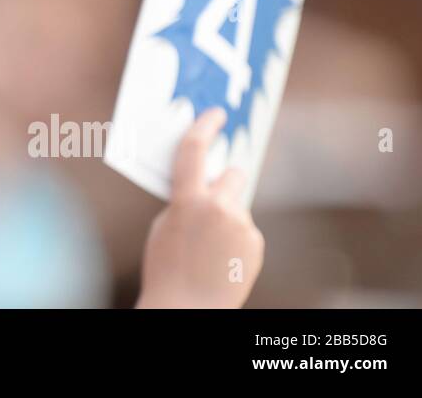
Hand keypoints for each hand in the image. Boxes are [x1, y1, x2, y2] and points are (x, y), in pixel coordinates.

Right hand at [136, 108, 264, 307]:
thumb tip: (204, 185)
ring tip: (209, 245)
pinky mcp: (255, 244)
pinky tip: (220, 258)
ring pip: (237, 205)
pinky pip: (245, 228)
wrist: (188, 307)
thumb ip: (185, 199)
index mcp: (188, 200)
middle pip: (234, 174)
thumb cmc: (166, 266)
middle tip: (212, 195)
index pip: (195, 150)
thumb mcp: (165, 224)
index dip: (204, 126)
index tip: (215, 113)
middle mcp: (220, 208)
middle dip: (225, 180)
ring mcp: (241, 226)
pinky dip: (235, 237)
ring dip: (227, 214)